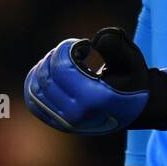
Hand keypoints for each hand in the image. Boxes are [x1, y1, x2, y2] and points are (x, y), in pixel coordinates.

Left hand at [23, 27, 151, 133]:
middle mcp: (77, 115)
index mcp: (95, 100)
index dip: (65, 48)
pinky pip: (33, 102)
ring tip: (62, 60)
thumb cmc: (133, 82)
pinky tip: (47, 71)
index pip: (61, 68)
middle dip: (56, 55)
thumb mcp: (132, 60)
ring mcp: (65, 122)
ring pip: (35, 89)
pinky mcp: (58, 124)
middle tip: (74, 50)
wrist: (133, 111)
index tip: (83, 45)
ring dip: (44, 67)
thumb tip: (95, 41)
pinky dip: (34, 83)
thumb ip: (117, 46)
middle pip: (46, 77)